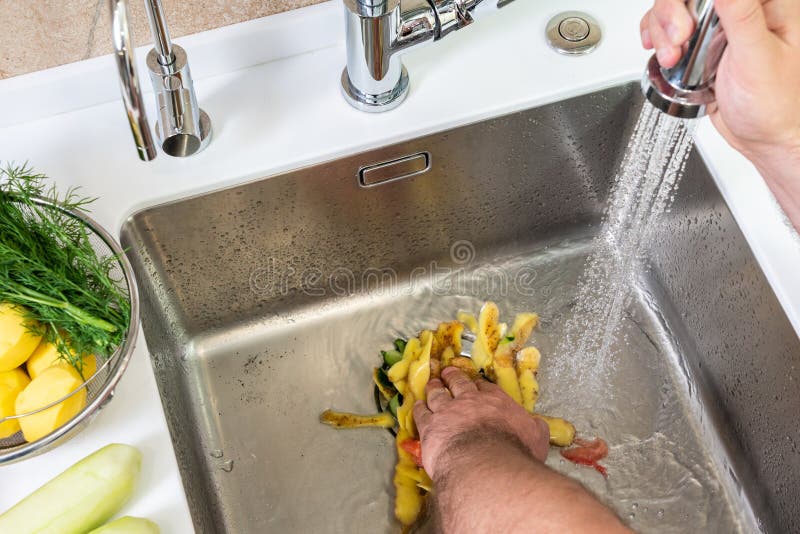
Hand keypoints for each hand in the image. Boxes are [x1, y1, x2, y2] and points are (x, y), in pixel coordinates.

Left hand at [413, 367, 548, 480]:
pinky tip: (417, 405)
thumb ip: (535, 428)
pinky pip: (421, 413)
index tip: (475, 385)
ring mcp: (447, 412)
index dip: (478, 386)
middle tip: (448, 372)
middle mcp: (469, 401)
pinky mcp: (430, 427)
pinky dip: (418, 408)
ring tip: (432, 383)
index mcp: (495, 401)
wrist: (486, 463)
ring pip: (437, 394)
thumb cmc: (515, 452)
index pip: (485, 388)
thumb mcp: (536, 438)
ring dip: (434, 388)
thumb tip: (538, 425)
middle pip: (458, 384)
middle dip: (453, 377)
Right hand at [640, 0, 799, 160]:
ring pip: (674, 8)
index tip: (687, 25)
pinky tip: (658, 50)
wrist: (763, 138)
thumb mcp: (758, 58)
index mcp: (767, 4)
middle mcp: (741, 10)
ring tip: (672, 59)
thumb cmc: (774, 105)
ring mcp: (718, 26)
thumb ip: (741, 15)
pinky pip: (668, 27)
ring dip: (661, 30)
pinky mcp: (700, 43)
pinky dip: (655, 35)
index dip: (693, 0)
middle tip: (679, 42)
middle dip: (671, 14)